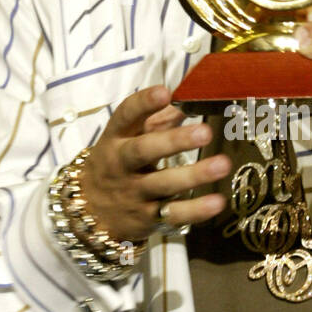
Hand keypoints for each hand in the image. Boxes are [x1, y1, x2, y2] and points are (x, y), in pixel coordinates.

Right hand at [79, 86, 229, 242]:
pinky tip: (217, 202)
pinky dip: (195, 210)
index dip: (144, 103)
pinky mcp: (146, 218)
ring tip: (222, 164)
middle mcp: (122, 164)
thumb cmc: (118, 164)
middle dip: (174, 141)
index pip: (125, 116)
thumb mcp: (128, 139)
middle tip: (205, 132)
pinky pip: (172, 214)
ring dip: (194, 175)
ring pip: (163, 183)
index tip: (165, 92)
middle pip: (144, 150)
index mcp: (116, 138)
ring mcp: (134, 192)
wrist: (89, 211)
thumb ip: (158, 119)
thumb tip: (188, 98)